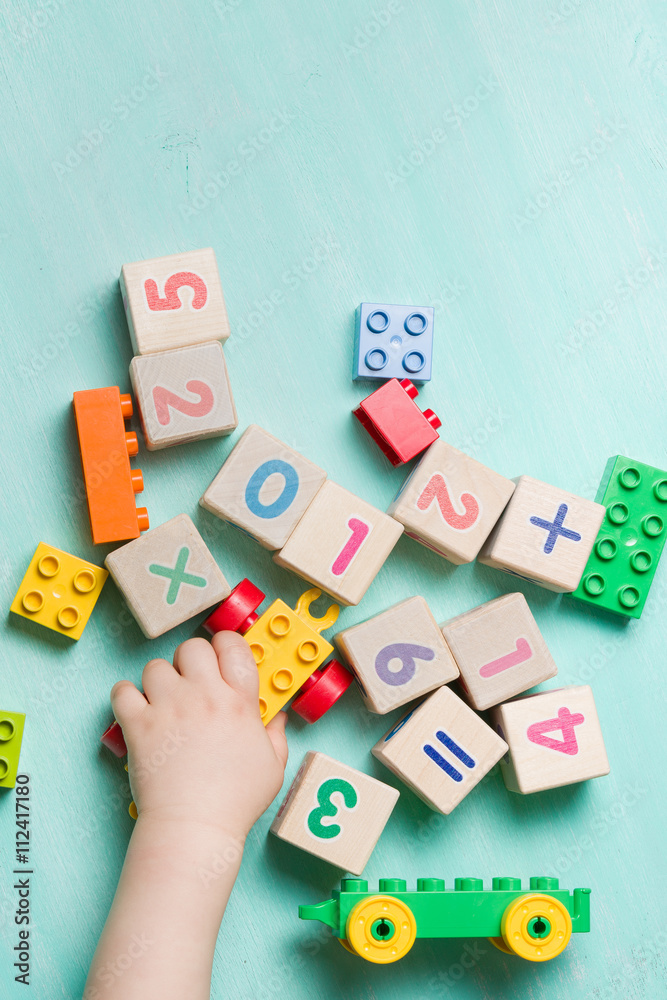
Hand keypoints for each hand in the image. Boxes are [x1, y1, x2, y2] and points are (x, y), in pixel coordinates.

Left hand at [110, 632, 287, 841]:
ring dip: (159, 680)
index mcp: (239, 702)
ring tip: (163, 701)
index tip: (221, 658)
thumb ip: (275, 736)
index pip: (232, 645)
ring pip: (156, 666)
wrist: (194, 827)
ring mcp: (169, 708)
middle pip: (192, 647)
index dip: (226, 645)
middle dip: (191, 660)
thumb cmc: (235, 802)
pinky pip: (122, 690)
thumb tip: (278, 718)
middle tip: (190, 682)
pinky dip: (126, 697)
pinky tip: (136, 710)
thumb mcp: (272, 767)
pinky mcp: (139, 725)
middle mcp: (204, 696)